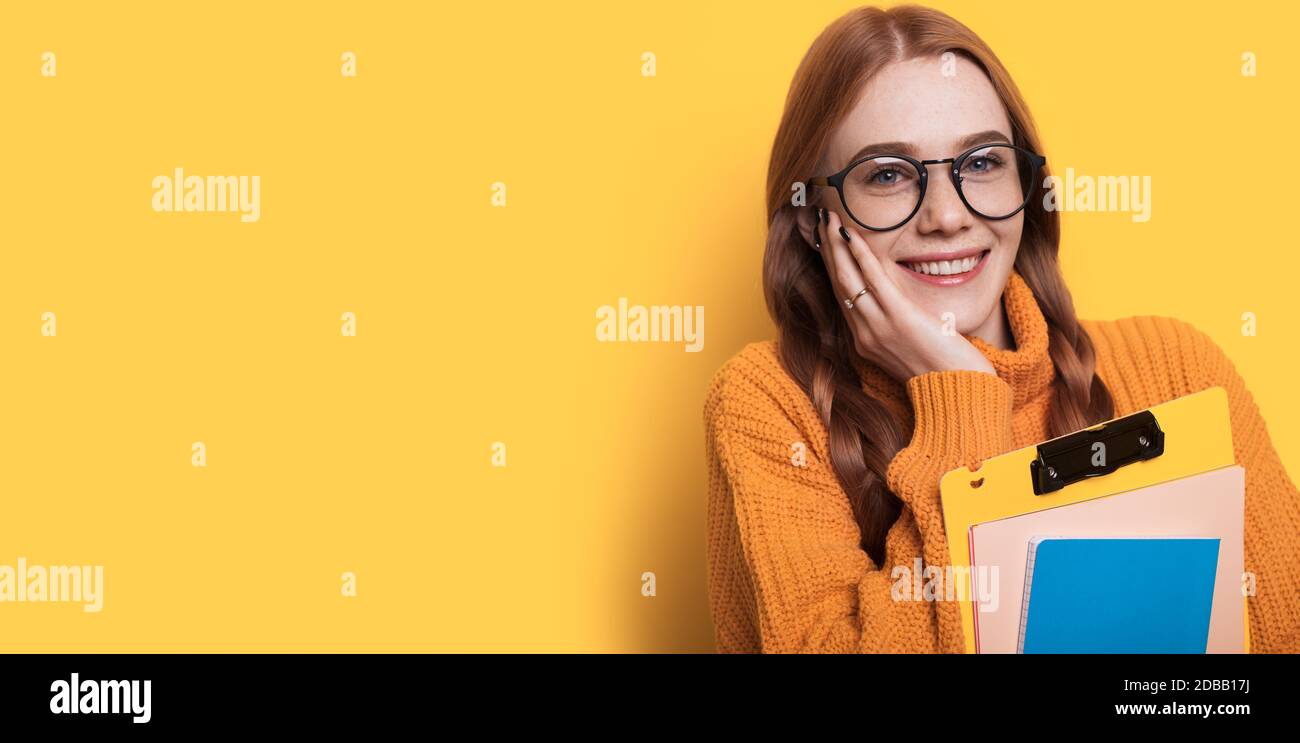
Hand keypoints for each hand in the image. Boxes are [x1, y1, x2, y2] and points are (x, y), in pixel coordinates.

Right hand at [814, 208, 995, 380]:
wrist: (958, 390)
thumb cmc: (942, 370)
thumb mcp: (910, 345)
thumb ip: (896, 324)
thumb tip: (895, 302)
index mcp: (865, 340)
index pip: (841, 295)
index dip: (831, 265)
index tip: (825, 240)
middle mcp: (864, 333)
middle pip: (838, 283)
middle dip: (827, 249)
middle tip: (821, 220)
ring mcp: (878, 327)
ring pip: (848, 279)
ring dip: (836, 245)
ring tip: (829, 219)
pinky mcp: (898, 319)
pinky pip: (874, 280)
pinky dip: (860, 255)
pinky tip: (852, 235)